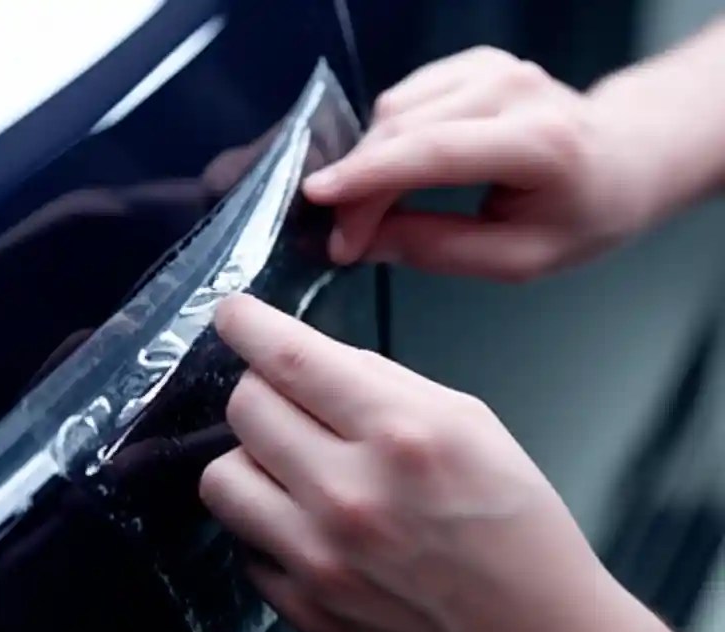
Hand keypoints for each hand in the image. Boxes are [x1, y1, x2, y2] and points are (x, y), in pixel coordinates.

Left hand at [200, 295, 714, 631]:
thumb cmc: (518, 537)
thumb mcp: (474, 427)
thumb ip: (388, 383)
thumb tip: (320, 358)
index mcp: (403, 436)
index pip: (290, 358)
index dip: (247, 324)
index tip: (234, 315)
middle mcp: (352, 494)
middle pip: (244, 407)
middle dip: (260, 392)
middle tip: (287, 404)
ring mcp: (320, 556)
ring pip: (223, 475)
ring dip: (249, 460)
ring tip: (289, 469)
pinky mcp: (303, 605)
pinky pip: (243, 541)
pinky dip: (266, 526)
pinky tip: (310, 528)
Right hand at [304, 46, 655, 281]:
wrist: (624, 158)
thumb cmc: (583, 213)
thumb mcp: (518, 259)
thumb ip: (436, 249)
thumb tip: (362, 242)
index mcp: (539, 143)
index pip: (432, 152)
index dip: (366, 179)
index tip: (318, 203)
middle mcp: (515, 89)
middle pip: (403, 128)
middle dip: (358, 185)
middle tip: (343, 238)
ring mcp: (494, 67)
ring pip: (394, 109)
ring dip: (367, 163)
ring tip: (367, 210)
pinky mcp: (475, 62)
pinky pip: (404, 97)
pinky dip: (384, 139)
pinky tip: (391, 172)